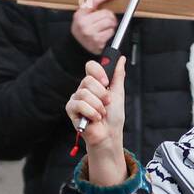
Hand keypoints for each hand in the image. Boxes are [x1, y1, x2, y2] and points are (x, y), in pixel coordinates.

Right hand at [65, 57, 127, 183]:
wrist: (109, 134)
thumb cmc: (113, 117)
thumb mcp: (118, 93)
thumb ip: (118, 75)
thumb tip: (121, 58)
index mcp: (94, 83)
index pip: (90, 66)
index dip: (98, 72)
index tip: (106, 82)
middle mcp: (83, 89)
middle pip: (87, 80)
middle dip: (102, 94)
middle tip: (106, 103)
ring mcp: (76, 99)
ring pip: (84, 93)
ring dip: (98, 106)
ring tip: (101, 113)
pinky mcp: (71, 109)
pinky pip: (79, 104)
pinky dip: (91, 112)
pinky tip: (94, 118)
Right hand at [71, 0, 118, 53]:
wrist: (76, 46)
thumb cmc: (83, 29)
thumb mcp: (82, 16)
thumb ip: (91, 7)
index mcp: (79, 15)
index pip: (94, 1)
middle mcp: (83, 23)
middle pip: (106, 13)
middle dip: (110, 16)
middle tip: (107, 19)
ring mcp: (90, 33)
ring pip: (110, 22)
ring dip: (111, 25)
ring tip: (105, 27)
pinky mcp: (97, 41)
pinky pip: (111, 32)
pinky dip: (110, 33)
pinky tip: (104, 34)